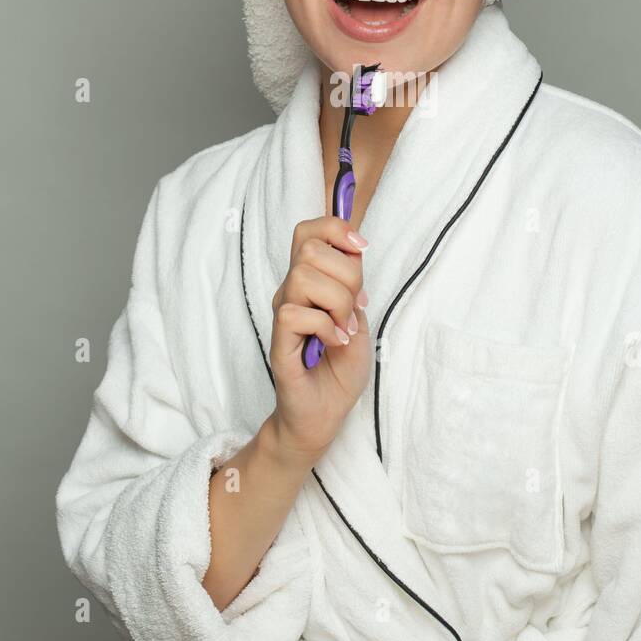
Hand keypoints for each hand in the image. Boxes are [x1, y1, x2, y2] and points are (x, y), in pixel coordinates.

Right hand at [269, 216, 371, 461]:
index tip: (361, 248)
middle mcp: (291, 292)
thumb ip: (353, 283)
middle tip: (353, 307)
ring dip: (337, 303)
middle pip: (310, 249)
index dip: (336, 228)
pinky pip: (295, 314)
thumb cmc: (340, 366)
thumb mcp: (358, 315)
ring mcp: (283, 316)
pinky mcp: (279, 342)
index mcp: (310, 281)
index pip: (309, 231)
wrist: (326, 412)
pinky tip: (334, 344)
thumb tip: (354, 249)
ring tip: (344, 329)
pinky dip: (326, 327)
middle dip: (346, 274)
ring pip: (302, 278)